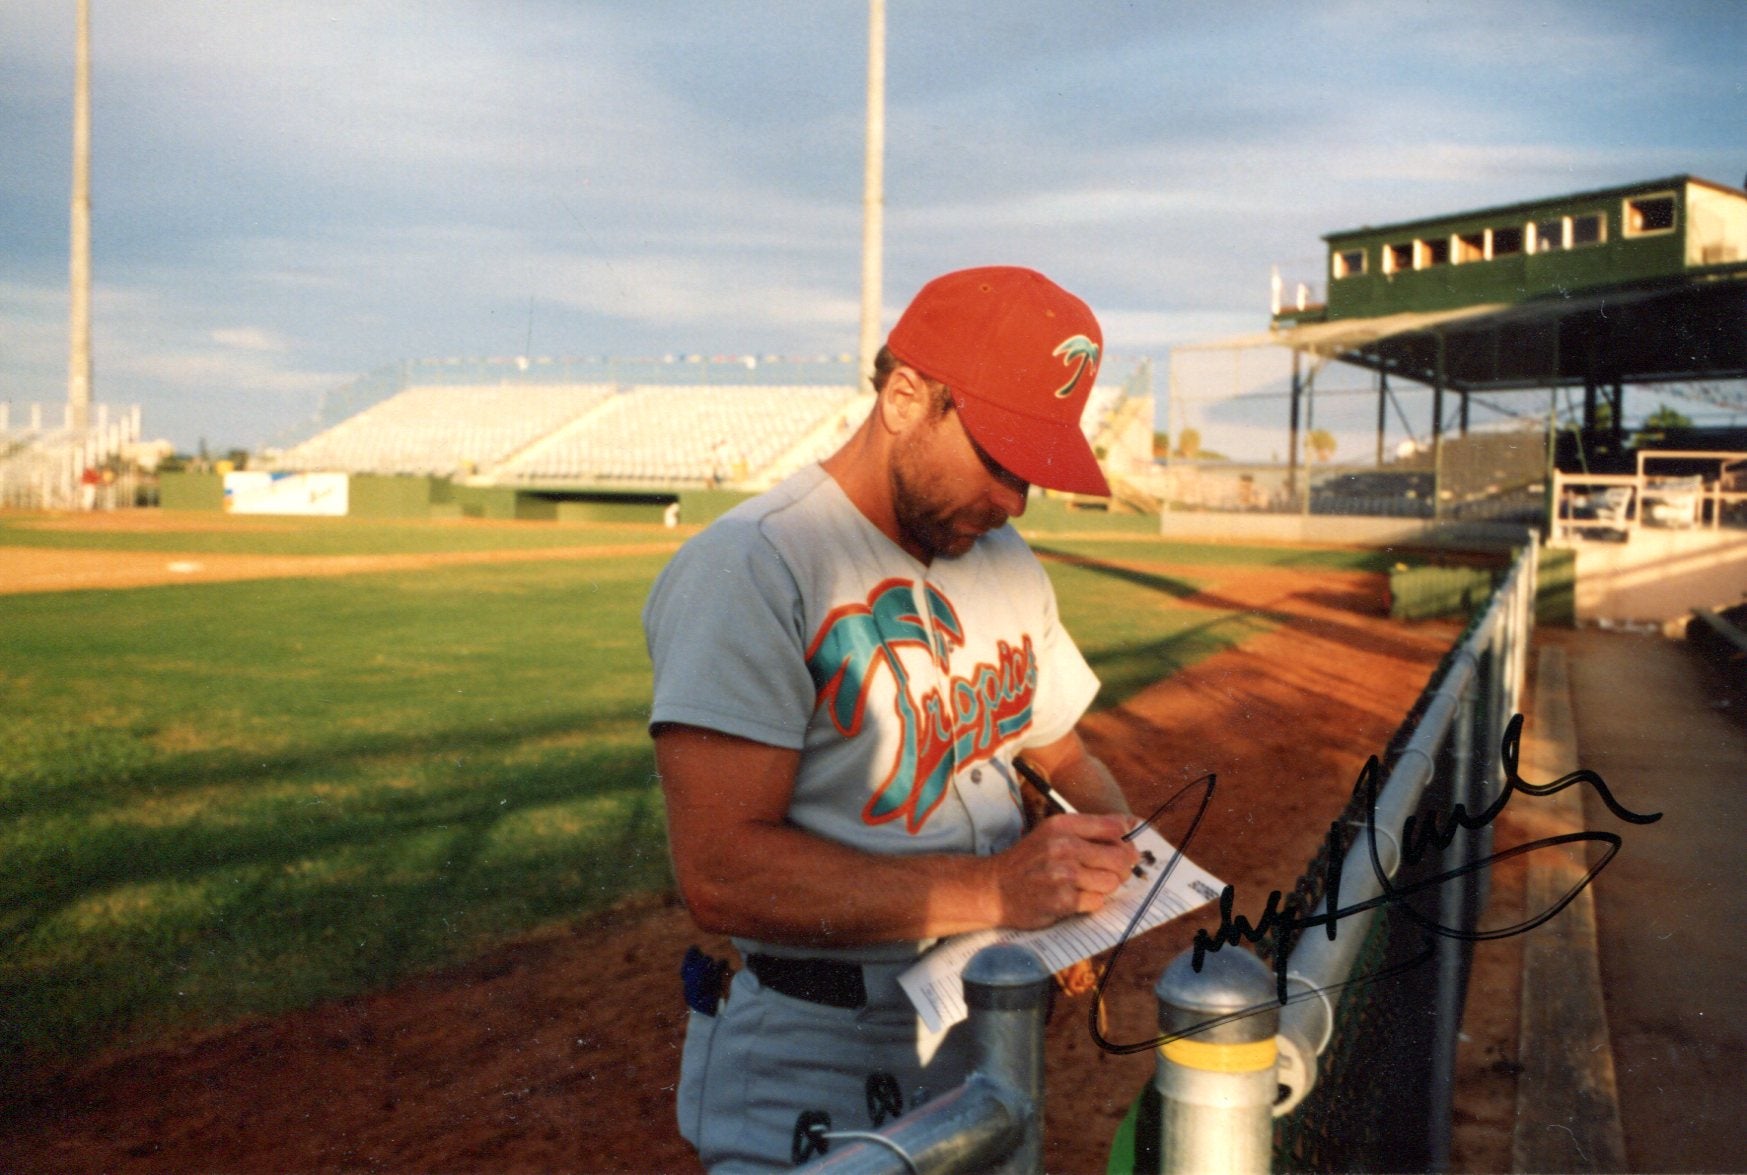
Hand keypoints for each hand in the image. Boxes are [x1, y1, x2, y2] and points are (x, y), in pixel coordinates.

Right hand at [993, 813, 1140, 929]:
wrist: (994, 888)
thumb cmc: (1029, 860)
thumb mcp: (1053, 832)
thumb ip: (1091, 826)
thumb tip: (1131, 822)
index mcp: (1063, 825)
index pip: (1114, 828)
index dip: (1125, 842)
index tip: (1121, 850)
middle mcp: (1063, 846)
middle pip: (1120, 857)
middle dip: (1121, 868)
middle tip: (1108, 873)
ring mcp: (1062, 874)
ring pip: (1111, 882)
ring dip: (1104, 887)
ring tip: (1087, 886)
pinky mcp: (1061, 900)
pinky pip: (1097, 902)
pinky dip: (1090, 903)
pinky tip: (1075, 898)